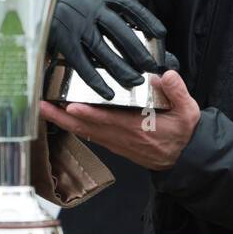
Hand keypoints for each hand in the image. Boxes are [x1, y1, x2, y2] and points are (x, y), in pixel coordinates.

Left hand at [40, 69, 199, 171]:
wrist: (185, 159)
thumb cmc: (184, 134)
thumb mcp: (189, 111)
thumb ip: (178, 91)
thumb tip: (165, 74)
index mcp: (139, 128)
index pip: (109, 120)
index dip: (90, 114)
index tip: (72, 106)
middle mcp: (123, 137)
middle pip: (88, 127)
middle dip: (63, 117)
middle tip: (43, 106)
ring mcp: (117, 142)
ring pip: (85, 132)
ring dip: (64, 122)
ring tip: (46, 109)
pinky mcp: (115, 144)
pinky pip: (91, 135)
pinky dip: (76, 126)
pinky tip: (64, 118)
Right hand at [48, 0, 166, 99]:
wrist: (35, 1)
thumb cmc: (68, 0)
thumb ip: (111, 6)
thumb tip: (139, 25)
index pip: (131, 8)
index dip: (149, 22)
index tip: (162, 36)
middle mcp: (90, 8)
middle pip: (121, 32)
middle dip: (139, 51)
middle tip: (153, 67)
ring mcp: (76, 25)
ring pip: (104, 51)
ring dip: (122, 68)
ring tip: (136, 81)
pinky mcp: (63, 41)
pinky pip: (83, 64)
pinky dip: (96, 80)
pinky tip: (108, 92)